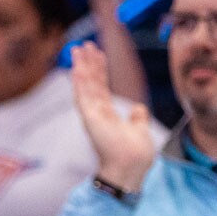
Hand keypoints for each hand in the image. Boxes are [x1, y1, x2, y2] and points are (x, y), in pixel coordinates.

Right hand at [70, 41, 155, 189]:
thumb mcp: (140, 131)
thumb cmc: (135, 156)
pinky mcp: (91, 120)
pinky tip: (76, 68)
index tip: (99, 54)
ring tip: (78, 49)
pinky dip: (79, 83)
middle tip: (84, 45)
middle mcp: (98, 114)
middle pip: (91, 83)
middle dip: (88, 63)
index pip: (102, 88)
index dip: (100, 70)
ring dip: (81, 67)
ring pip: (85, 86)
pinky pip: (83, 98)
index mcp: (108, 116)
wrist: (131, 170)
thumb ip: (137, 119)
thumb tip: (139, 109)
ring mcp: (93, 116)